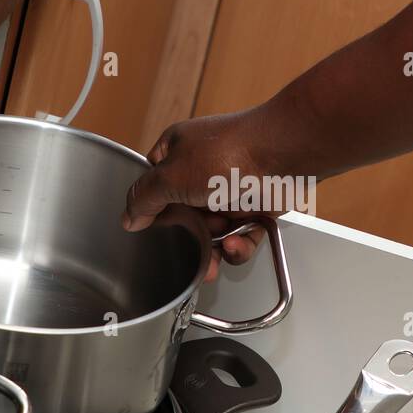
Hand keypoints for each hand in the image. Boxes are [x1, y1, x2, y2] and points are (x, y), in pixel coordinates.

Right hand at [122, 111, 279, 281]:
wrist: (283, 155)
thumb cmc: (229, 153)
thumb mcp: (172, 175)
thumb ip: (145, 198)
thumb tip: (128, 218)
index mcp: (178, 152)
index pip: (155, 184)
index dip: (153, 208)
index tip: (151, 227)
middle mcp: (204, 170)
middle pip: (186, 215)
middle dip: (187, 238)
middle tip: (187, 253)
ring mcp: (231, 190)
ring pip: (214, 231)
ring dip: (213, 249)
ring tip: (213, 259)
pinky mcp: (256, 208)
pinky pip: (241, 237)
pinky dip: (238, 247)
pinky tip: (236, 245)